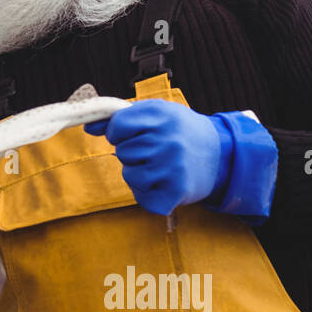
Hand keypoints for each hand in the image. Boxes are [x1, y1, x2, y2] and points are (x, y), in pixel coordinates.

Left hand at [84, 100, 230, 215]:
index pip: (117, 126)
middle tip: (157, 151)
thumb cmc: (181, 132)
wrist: (223, 154)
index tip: (132, 134)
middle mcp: (167, 139)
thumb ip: (121, 118)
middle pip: (122, 152)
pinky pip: (143, 197)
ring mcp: (173, 166)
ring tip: (161, 167)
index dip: (118, 132)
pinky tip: (164, 184)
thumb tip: (88, 127)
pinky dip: (149, 195)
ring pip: (130, 175)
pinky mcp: (177, 191)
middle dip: (133, 154)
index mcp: (160, 114)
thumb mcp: (156, 115)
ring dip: (139, 174)